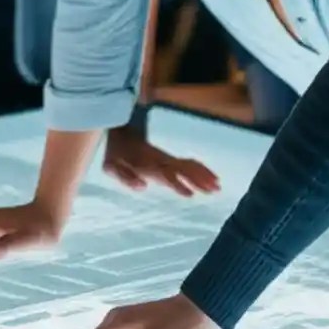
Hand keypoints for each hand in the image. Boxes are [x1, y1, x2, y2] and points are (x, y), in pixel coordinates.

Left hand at [103, 127, 219, 196]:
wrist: (119, 133)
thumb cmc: (114, 154)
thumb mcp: (111, 166)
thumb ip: (125, 177)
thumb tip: (143, 186)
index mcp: (146, 165)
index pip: (165, 175)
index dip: (177, 184)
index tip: (190, 194)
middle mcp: (160, 161)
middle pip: (183, 170)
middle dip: (198, 180)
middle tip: (214, 191)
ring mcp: (166, 158)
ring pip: (189, 166)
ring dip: (204, 175)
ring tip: (218, 187)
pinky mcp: (168, 159)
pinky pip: (188, 163)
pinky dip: (201, 169)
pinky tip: (212, 178)